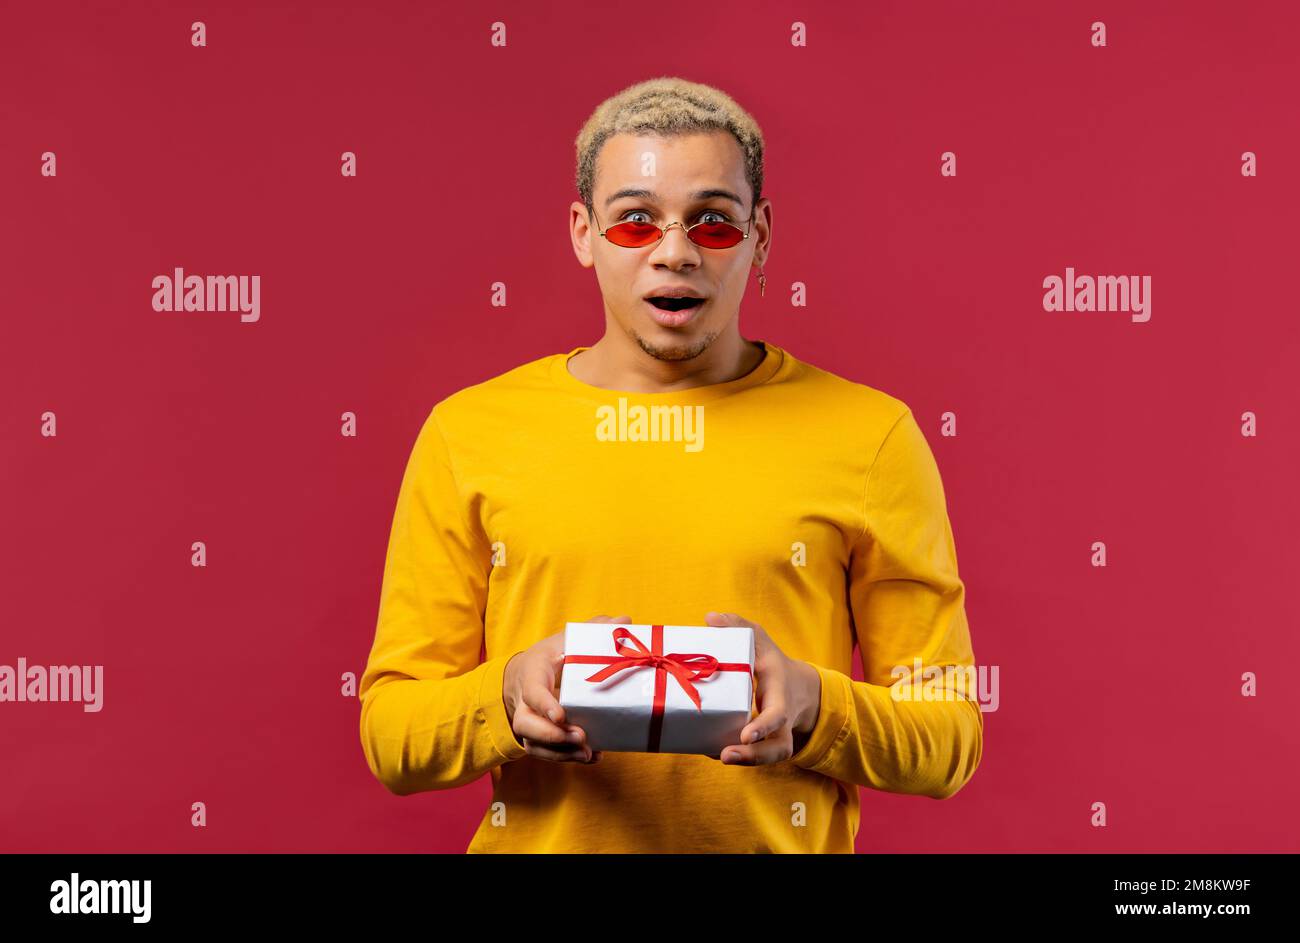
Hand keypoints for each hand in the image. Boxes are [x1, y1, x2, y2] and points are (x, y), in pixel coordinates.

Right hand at [502, 613, 630, 763]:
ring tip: (588, 752)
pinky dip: (567, 758)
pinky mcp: (537, 737)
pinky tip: (592, 757)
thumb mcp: (567, 639)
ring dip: (560, 752)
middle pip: (526, 724)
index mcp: (532, 672)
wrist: (525, 674)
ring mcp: (528, 721)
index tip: (561, 715)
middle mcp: (523, 701)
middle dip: (552, 735)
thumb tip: (624, 621)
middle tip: (581, 737)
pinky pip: (545, 754)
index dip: (544, 704)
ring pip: (534, 744)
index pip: (532, 690)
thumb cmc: (552, 656)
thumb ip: (594, 630)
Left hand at [705, 612, 821, 765]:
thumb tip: (710, 618)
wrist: (802, 689)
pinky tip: (710, 751)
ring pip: (772, 756)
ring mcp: (778, 735)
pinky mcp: (767, 744)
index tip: (746, 735)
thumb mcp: (761, 640)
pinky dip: (737, 757)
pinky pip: (758, 757)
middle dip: (755, 755)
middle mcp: (783, 718)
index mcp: (780, 692)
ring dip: (747, 761)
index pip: (778, 713)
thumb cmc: (773, 662)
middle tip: (726, 755)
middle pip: (778, 746)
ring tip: (720, 757)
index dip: (764, 726)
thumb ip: (739, 627)